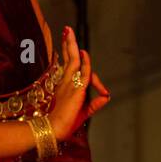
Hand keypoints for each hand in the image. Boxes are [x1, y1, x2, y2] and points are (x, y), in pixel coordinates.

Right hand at [48, 27, 110, 142]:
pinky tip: (83, 52)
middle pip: (68, 58)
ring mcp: (70, 84)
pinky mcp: (76, 89)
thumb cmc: (66, 123)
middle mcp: (66, 82)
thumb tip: (107, 95)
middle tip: (66, 31)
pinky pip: (83, 73)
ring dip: (72, 45)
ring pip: (73, 60)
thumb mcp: (86, 111)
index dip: (72, 56)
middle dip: (68, 44)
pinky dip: (85, 62)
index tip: (80, 49)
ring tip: (68, 31)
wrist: (54, 130)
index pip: (69, 66)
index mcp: (65, 86)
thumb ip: (96, 103)